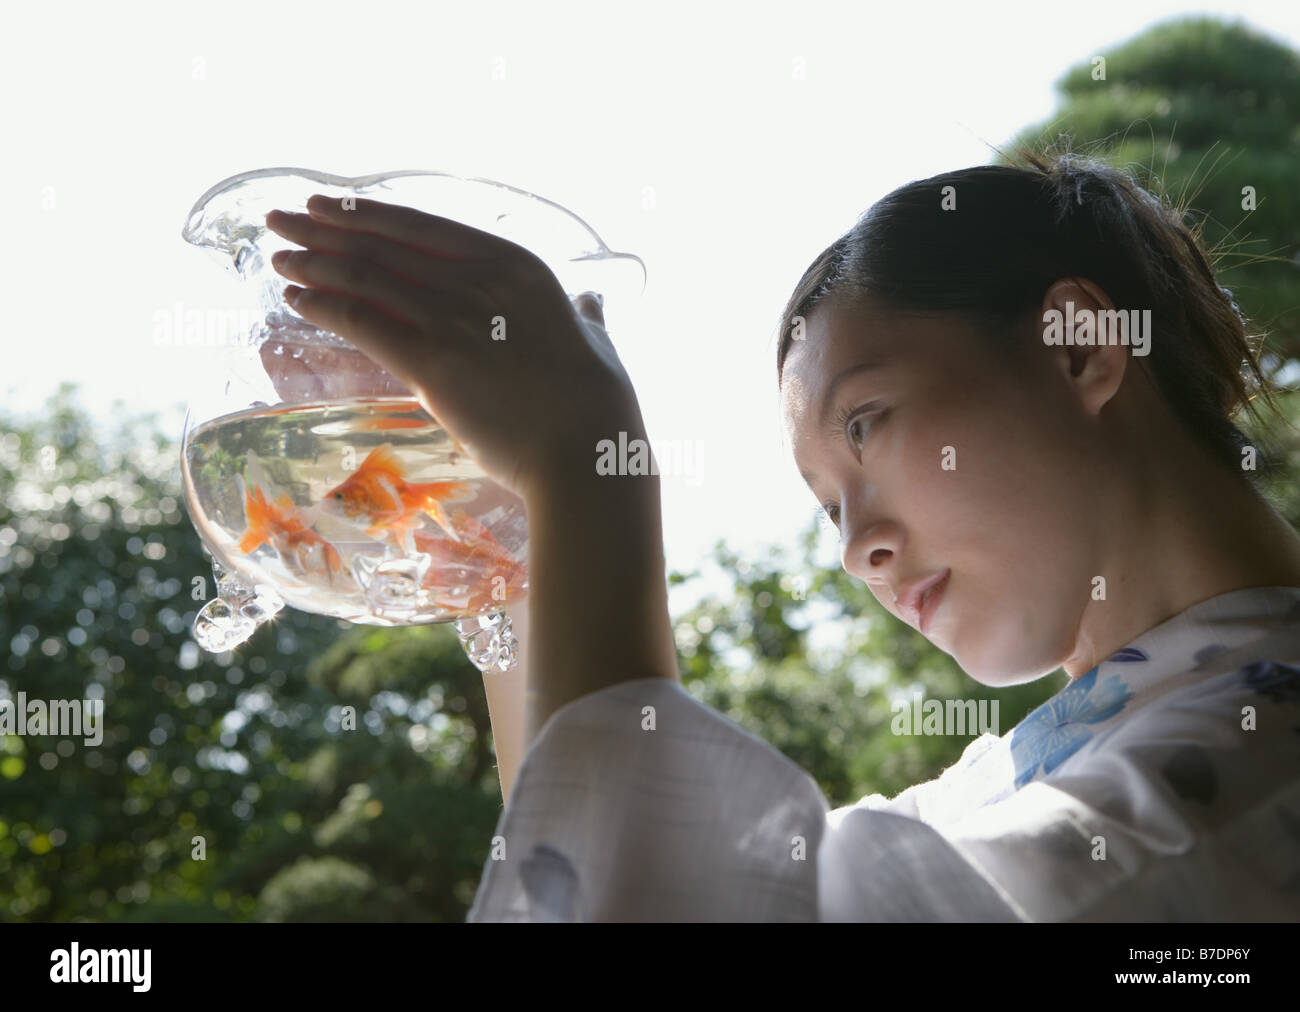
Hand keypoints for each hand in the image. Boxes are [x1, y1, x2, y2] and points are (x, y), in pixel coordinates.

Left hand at [263, 195, 642, 497]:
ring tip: (279, 257)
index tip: (332, 206)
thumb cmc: (598, 407)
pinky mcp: (433, 363)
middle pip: (385, 245)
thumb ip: (585, 316)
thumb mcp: (597, 342)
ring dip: (315, 265)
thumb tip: (591, 303)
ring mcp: (455, 320)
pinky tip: (297, 300)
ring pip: (368, 278)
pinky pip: (365, 323)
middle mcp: (481, 281)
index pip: (426, 228)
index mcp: (518, 267)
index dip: (371, 214)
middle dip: (326, 229)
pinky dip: (325, 307)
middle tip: (283, 220)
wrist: (587, 454)